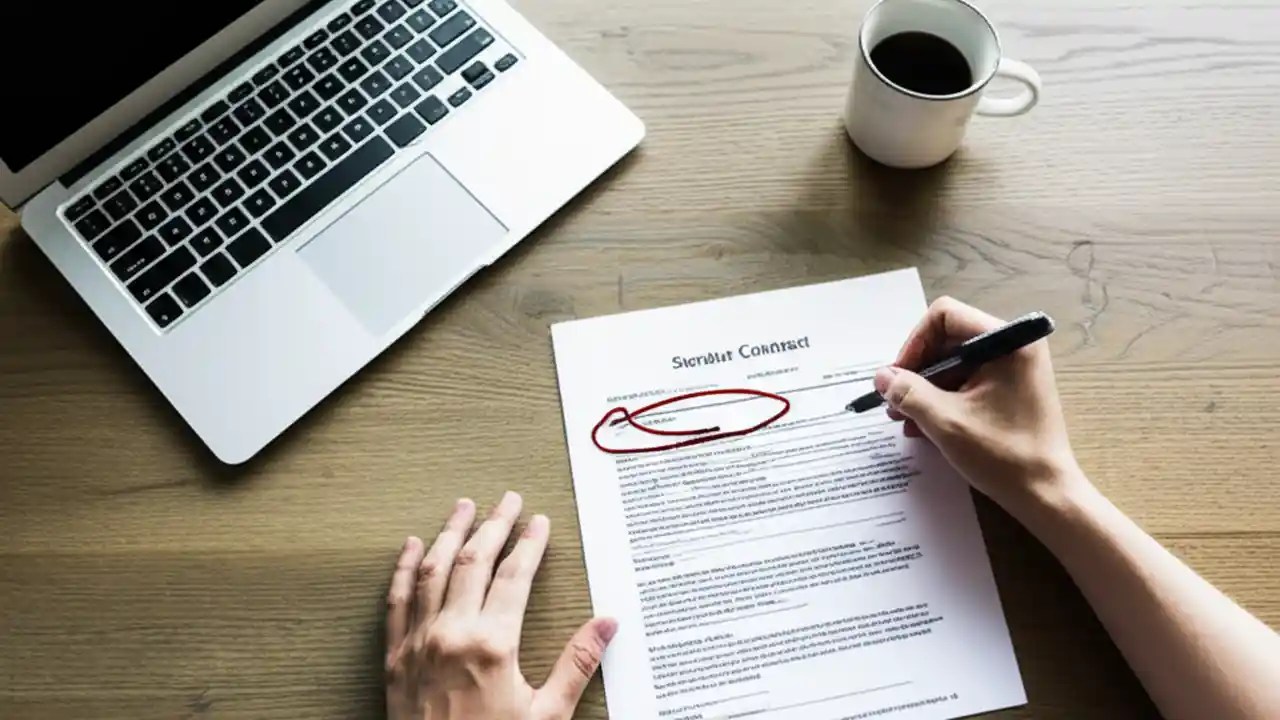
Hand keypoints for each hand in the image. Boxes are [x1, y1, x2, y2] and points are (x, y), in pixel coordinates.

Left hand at [385, 492, 617, 719]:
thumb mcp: (546, 715)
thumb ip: (576, 664)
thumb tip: (607, 623)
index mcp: (492, 644)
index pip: (514, 575)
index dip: (529, 543)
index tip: (539, 521)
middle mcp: (451, 633)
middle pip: (472, 561)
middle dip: (493, 525)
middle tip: (508, 499)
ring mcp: (418, 642)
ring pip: (432, 570)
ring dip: (448, 532)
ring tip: (464, 506)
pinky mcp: (395, 657)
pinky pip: (396, 599)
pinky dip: (404, 568)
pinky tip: (411, 546)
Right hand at [874, 297, 1086, 514]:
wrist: (1046, 494)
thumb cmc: (1003, 455)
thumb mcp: (945, 421)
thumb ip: (909, 393)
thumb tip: (881, 376)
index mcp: (1006, 342)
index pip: (945, 316)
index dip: (914, 344)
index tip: (898, 378)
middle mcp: (1014, 346)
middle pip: (948, 339)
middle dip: (917, 371)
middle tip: (895, 402)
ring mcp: (1014, 368)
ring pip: (954, 363)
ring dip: (926, 389)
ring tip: (904, 418)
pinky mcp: (1011, 388)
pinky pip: (968, 381)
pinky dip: (944, 399)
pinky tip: (924, 425)